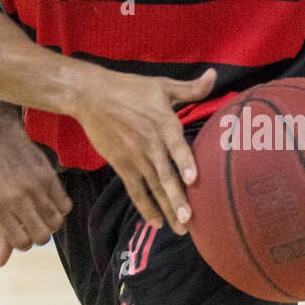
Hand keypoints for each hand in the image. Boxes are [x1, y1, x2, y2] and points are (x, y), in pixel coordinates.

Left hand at [0, 119, 72, 266]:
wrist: (0, 141)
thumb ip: (0, 235)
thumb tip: (0, 263)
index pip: (21, 244)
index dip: (25, 242)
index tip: (22, 232)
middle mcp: (16, 198)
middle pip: (42, 237)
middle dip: (41, 236)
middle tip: (36, 225)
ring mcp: (34, 187)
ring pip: (56, 222)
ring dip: (52, 222)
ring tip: (43, 212)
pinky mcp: (49, 176)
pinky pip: (66, 206)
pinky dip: (61, 208)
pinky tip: (51, 200)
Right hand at [72, 67, 216, 235]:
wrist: (91, 95)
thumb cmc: (129, 88)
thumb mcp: (161, 84)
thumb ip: (190, 88)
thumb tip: (212, 75)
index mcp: (162, 122)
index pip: (175, 146)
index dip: (184, 162)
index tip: (193, 180)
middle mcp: (149, 142)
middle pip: (165, 174)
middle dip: (176, 198)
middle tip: (188, 220)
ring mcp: (134, 156)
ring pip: (152, 186)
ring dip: (166, 208)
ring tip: (179, 228)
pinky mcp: (121, 164)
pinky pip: (135, 189)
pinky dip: (144, 206)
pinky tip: (156, 222)